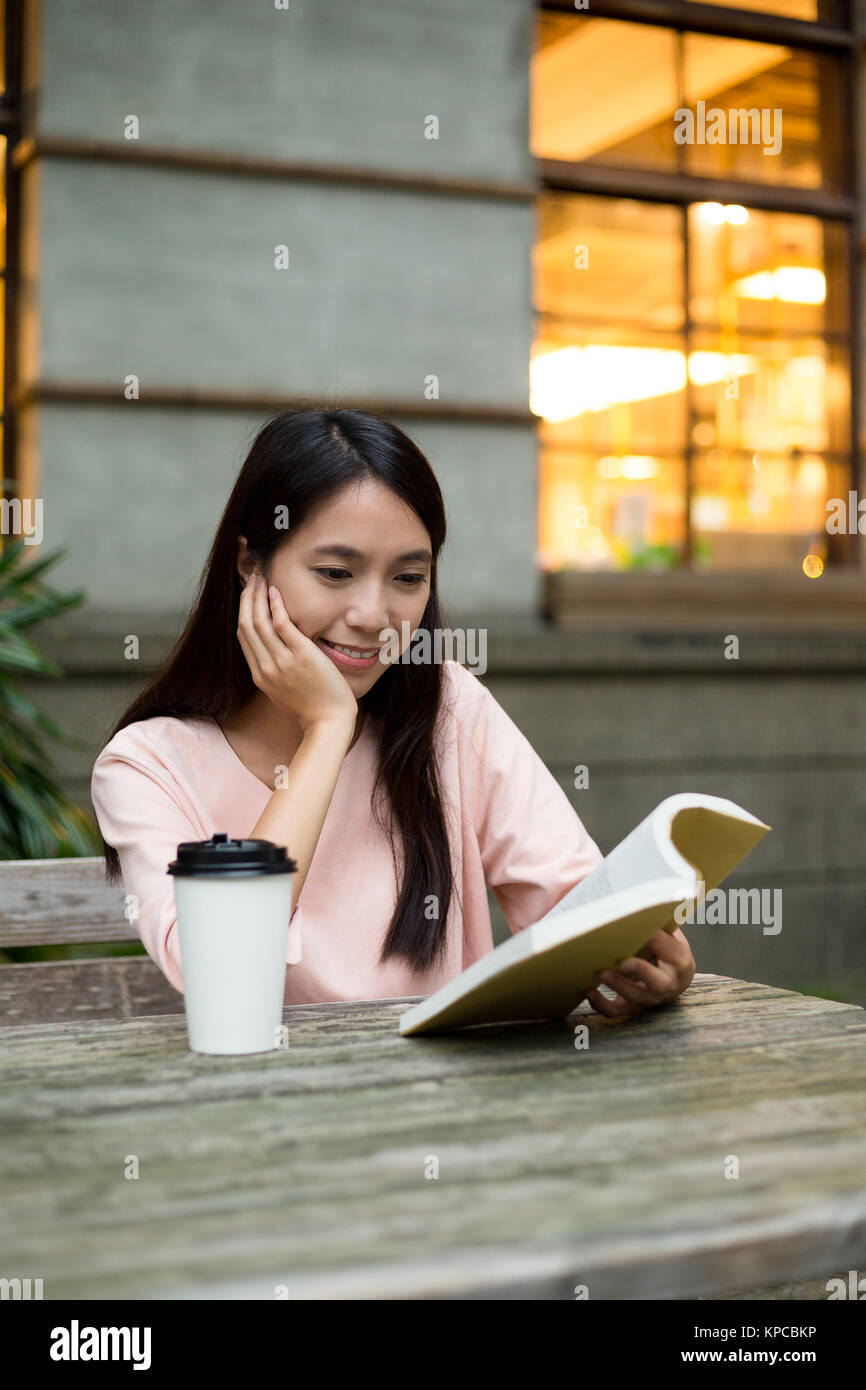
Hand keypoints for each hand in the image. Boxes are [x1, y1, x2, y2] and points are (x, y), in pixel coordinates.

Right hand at [236, 574, 357, 734]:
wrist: (329, 722)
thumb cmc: (313, 708)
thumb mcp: (284, 692)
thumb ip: (276, 673)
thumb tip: (276, 655)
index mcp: (260, 676)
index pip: (243, 637)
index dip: (243, 612)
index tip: (248, 596)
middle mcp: (265, 667)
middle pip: (246, 625)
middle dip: (246, 599)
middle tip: (251, 578)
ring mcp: (281, 661)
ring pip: (259, 622)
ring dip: (257, 596)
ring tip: (260, 577)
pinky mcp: (301, 655)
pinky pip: (281, 624)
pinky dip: (275, 604)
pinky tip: (275, 591)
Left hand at [584, 927, 695, 1019]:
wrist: (675, 979)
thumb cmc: (667, 950)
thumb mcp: (670, 934)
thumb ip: (658, 923)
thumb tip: (636, 904)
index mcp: (679, 959)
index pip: (667, 947)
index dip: (652, 937)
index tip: (634, 923)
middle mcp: (668, 983)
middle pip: (659, 983)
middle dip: (640, 972)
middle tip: (623, 961)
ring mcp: (649, 997)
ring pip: (635, 998)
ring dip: (617, 985)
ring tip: (599, 972)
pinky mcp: (632, 1007)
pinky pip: (616, 1011)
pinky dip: (600, 1004)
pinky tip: (588, 990)